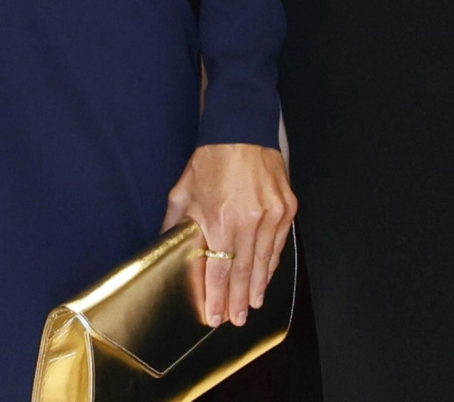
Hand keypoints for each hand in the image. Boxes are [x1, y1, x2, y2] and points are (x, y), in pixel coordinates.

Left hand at [163, 141, 295, 327]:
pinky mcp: (287, 210)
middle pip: (243, 271)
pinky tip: (265, 278)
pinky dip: (272, 264)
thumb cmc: (210, 160)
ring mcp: (272, 216)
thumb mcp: (184, 191)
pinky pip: (279, 245)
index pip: (219, 269)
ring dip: (257, 287)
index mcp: (220, 219)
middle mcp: (249, 222)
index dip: (216, 296)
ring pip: (265, 262)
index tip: (215, 316)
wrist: (242, 132)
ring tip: (251, 306)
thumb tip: (166, 247)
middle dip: (238, 300)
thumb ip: (176, 223)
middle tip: (236, 320)